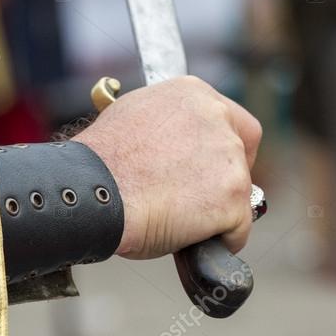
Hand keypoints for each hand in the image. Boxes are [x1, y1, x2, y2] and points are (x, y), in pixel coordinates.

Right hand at [77, 76, 261, 259]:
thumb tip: (176, 140)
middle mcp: (217, 117)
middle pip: (242, 151)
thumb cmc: (102, 162)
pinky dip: (221, 239)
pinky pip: (238, 228)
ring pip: (240, 191)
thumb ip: (169, 122)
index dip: (226, 145)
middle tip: (201, 197)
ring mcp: (229, 158)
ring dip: (219, 209)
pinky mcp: (234, 197)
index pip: (232, 119)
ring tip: (182, 221)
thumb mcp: (135, 116)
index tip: (213, 165)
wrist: (93, 191)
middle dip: (226, 176)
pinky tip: (192, 241)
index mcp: (193, 93)